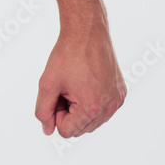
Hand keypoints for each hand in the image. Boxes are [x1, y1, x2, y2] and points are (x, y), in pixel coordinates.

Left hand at [35, 17, 126, 137]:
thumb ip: (43, 110)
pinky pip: (103, 109)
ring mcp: (117, 101)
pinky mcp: (121, 93)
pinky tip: (86, 82)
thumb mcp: (47, 83)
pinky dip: (92, 101)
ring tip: (74, 84)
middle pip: (81, 129)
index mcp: (92, 108)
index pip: (67, 131)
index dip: (56, 114)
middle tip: (64, 87)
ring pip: (92, 121)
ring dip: (79, 108)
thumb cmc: (67, 55)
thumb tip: (47, 130)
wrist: (86, 32)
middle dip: (68, 112)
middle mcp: (109, 108)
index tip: (56, 94)